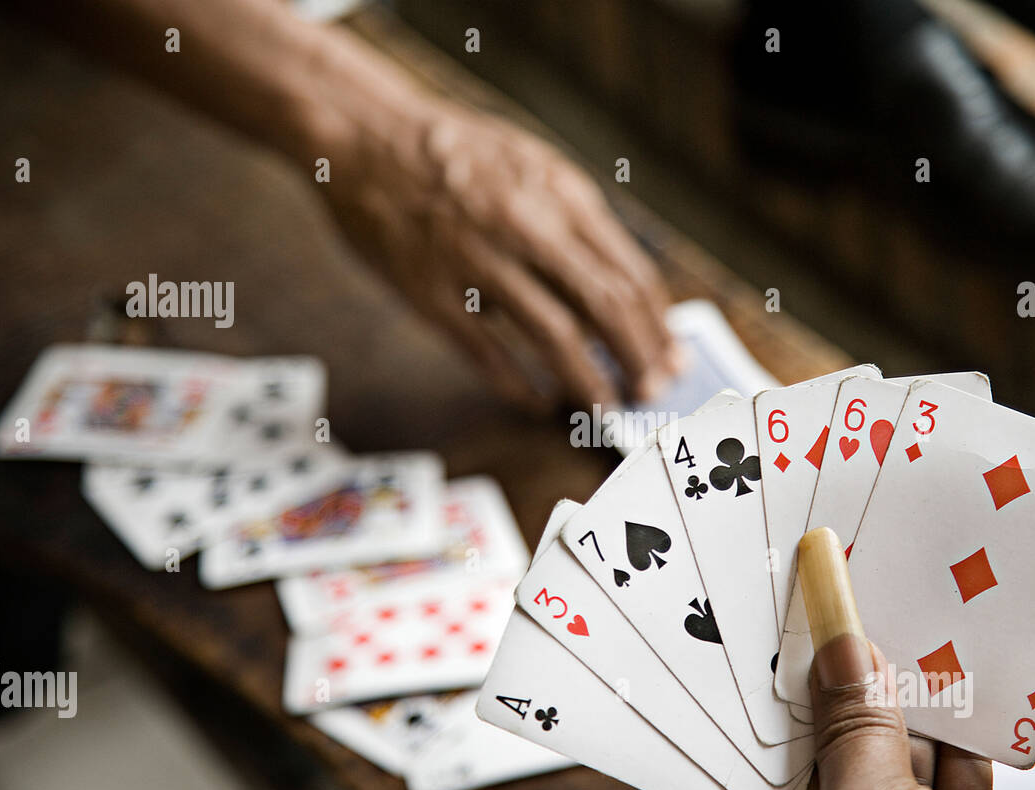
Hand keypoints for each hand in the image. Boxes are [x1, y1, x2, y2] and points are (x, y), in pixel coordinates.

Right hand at [317, 79, 677, 410]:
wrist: (365, 134)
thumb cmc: (455, 154)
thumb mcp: (533, 165)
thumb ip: (576, 221)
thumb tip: (621, 291)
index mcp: (559, 193)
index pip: (629, 273)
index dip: (656, 325)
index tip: (669, 356)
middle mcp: (525, 226)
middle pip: (605, 307)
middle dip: (637, 359)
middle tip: (651, 392)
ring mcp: (477, 262)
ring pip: (554, 336)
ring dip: (587, 383)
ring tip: (604, 409)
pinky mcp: (432, 293)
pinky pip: (487, 352)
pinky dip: (519, 386)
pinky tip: (538, 402)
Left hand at [671, 635, 1009, 789]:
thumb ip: (855, 729)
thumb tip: (844, 655)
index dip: (718, 721)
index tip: (733, 658)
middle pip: (797, 770)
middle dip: (818, 700)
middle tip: (818, 630)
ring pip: (871, 776)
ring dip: (888, 712)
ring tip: (885, 638)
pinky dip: (942, 748)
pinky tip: (945, 693)